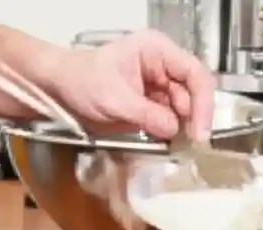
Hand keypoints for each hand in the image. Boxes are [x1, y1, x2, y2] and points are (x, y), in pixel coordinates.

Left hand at [44, 30, 215, 140]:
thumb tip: (174, 130)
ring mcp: (161, 86)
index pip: (195, 74)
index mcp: (157, 51)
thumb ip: (147, 114)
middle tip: (191, 144)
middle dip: (194, 119)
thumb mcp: (114, 98)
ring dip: (185, 129)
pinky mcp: (155, 105)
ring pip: (187, 110)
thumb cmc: (81, 81)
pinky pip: (174, 120)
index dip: (203, 103)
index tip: (200, 131)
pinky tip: (171, 144)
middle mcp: (165, 66)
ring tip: (180, 146)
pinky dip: (175, 134)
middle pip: (195, 94)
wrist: (60, 89)